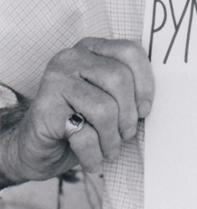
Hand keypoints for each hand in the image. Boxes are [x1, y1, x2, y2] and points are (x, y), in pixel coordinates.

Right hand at [3, 37, 153, 182]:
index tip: (145, 109)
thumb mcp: (106, 98)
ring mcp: (56, 81)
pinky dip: (95, 154)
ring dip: (112, 138)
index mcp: (91, 48)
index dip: (145, 82)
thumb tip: (150, 103)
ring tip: (109, 149)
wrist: (34, 147)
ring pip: (104, 109)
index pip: (130, 52)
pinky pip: (84, 134)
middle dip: (129, 115)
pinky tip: (93, 160)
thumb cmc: (79, 121)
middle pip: (119, 79)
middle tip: (126, 134)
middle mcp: (71, 58)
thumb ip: (126, 89)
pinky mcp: (45, 109)